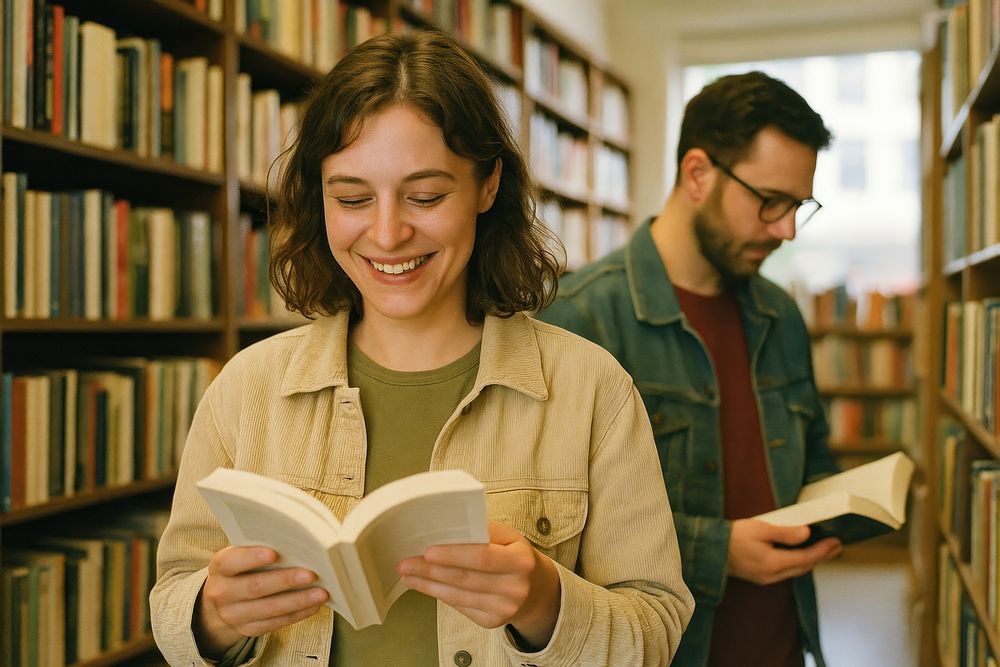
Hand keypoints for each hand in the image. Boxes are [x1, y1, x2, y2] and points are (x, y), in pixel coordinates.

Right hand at [194, 546, 328, 657]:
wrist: (220, 603)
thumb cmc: (241, 569)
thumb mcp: (240, 556)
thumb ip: (260, 549)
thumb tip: (297, 545)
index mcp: (220, 568)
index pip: (232, 561)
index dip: (252, 557)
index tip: (274, 553)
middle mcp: (222, 593)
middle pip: (255, 587)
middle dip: (285, 581)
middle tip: (311, 574)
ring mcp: (233, 615)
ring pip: (268, 609)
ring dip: (298, 601)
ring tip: (321, 593)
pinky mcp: (247, 630)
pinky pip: (274, 623)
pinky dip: (296, 614)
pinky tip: (314, 606)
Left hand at [398, 521, 560, 649]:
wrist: (535, 589)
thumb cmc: (514, 554)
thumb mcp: (508, 537)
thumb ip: (482, 532)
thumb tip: (445, 530)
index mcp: (521, 560)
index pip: (483, 557)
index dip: (454, 555)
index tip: (428, 551)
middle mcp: (514, 588)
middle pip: (465, 579)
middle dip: (431, 570)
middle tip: (405, 563)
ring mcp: (504, 609)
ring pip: (458, 596)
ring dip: (428, 584)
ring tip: (408, 574)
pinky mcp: (492, 622)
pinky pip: (460, 607)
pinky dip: (439, 595)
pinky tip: (425, 585)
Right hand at [727, 519, 840, 585]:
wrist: (709, 550)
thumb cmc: (732, 537)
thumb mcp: (759, 528)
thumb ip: (785, 532)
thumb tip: (806, 534)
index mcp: (773, 563)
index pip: (806, 558)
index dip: (823, 550)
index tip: (836, 542)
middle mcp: (772, 575)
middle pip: (803, 568)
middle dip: (821, 557)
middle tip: (835, 546)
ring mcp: (766, 579)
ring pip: (795, 571)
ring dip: (810, 561)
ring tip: (822, 550)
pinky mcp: (760, 577)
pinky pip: (786, 572)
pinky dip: (797, 563)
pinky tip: (800, 556)